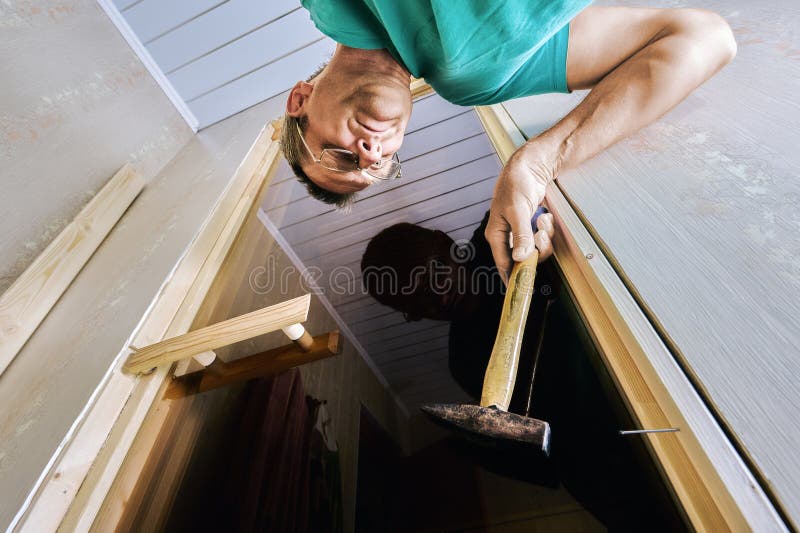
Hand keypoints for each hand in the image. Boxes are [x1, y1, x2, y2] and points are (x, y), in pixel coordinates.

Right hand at [485, 140, 558, 282]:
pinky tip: (545, 215)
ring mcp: (520, 232)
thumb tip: (520, 258)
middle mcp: (507, 237)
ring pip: (537, 249)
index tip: (522, 291)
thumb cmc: (516, 185)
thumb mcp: (517, 210)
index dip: (513, 278)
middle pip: (525, 258)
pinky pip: (543, 238)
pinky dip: (547, 228)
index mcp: (496, 235)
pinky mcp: (531, 227)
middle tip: (540, 232)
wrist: (529, 167)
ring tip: (543, 219)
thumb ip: (520, 235)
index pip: (503, 264)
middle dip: (537, 248)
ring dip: (544, 236)